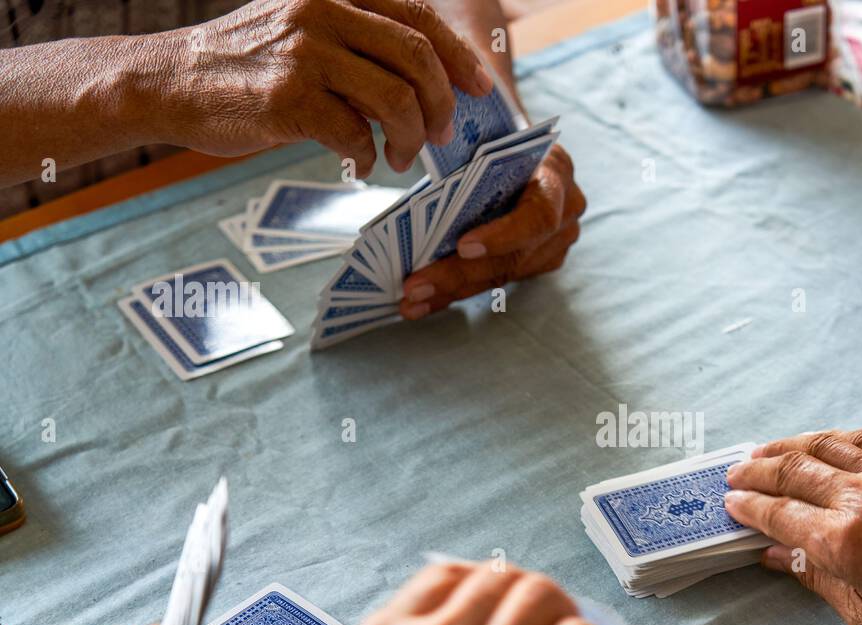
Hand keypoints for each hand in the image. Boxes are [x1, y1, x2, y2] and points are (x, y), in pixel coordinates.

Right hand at [153, 0, 491, 174]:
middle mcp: (322, 9)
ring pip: (397, 99)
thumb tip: (428, 80)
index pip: (418, 18)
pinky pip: (356, 133)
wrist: (171, 82)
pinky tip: (360, 161)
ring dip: (411, 138)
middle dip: (442, 105)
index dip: (458, 57)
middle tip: (441, 135)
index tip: (478, 89)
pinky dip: (368, 155)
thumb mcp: (305, 29)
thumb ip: (359, 41)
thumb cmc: (248, 65)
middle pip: (418, 59)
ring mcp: (305, 52)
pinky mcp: (289, 97)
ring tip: (401, 156)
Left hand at [399, 144, 585, 317]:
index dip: (503, 236)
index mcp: (555, 172)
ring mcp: (555, 242)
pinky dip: (456, 292)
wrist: (513, 143)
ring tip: (411, 300)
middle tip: (415, 285)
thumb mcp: (485, 131)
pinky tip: (422, 303)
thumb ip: (468, 150)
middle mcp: (565, 212)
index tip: (464, 247)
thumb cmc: (496, 133)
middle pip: (514, 256)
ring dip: (451, 289)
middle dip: (460, 273)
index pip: (538, 215)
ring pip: (501, 275)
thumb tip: (425, 157)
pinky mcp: (537, 262)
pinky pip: (495, 281)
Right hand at [724, 429, 861, 624]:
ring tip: (762, 452)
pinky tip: (815, 442)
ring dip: (785, 447)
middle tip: (734, 475)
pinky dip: (830, 438)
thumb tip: (776, 558)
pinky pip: (861, 440)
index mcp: (842, 542)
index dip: (748, 508)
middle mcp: (859, 500)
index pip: (778, 514)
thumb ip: (815, 580)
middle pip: (791, 472)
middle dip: (756, 472)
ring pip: (821, 446)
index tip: (729, 505)